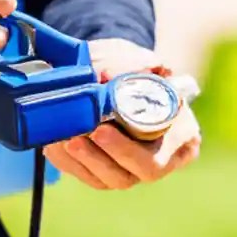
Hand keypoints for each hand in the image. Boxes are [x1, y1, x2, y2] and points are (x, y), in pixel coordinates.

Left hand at [43, 39, 201, 189]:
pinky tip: (55, 143)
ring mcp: (132, 169)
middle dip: (99, 158)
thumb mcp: (134, 56)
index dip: (127, 150)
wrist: (110, 73)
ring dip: (81, 160)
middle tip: (75, 136)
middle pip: (131, 175)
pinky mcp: (106, 172)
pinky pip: (86, 176)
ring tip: (63, 136)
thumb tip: (105, 74)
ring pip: (106, 180)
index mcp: (181, 134)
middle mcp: (161, 159)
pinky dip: (68, 161)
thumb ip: (132, 62)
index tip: (100, 129)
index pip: (158, 157)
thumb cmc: (131, 66)